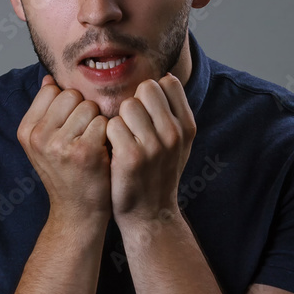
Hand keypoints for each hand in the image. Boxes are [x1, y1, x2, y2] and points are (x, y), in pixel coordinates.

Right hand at [17, 74, 111, 227]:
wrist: (77, 213)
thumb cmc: (66, 174)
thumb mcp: (45, 144)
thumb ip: (46, 111)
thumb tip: (49, 79)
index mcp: (27, 131)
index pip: (52, 90)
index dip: (68, 105)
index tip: (69, 128)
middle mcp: (39, 136)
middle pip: (72, 95)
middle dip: (83, 111)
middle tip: (83, 137)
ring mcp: (60, 144)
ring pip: (89, 106)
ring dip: (97, 123)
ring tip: (92, 145)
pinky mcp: (84, 152)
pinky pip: (103, 122)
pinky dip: (108, 135)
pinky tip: (102, 153)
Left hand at [105, 74, 195, 224]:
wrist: (150, 216)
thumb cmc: (158, 175)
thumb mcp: (178, 144)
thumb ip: (174, 113)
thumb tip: (165, 78)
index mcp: (187, 126)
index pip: (168, 82)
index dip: (150, 94)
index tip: (145, 113)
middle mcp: (174, 133)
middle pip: (146, 88)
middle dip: (134, 103)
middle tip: (130, 128)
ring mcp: (154, 145)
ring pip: (127, 105)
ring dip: (119, 119)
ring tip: (121, 140)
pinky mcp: (131, 157)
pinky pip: (111, 125)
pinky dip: (106, 136)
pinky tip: (111, 151)